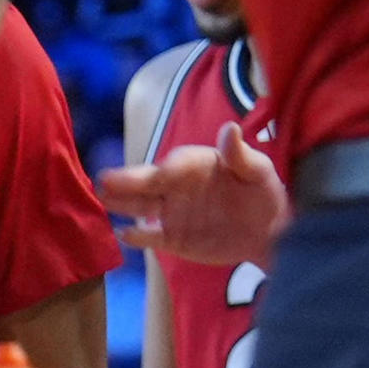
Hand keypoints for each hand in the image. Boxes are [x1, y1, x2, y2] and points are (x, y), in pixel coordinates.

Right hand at [99, 120, 289, 270]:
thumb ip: (240, 155)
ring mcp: (171, 213)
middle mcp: (175, 187)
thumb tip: (229, 129)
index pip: (170, 167)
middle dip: (125, 183)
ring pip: (140, 207)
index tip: (151, 175)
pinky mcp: (172, 238)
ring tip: (101, 200)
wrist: (267, 230)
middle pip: (146, 185)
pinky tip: (124, 234)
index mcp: (192, 165)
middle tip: (102, 181)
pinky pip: (150, 237)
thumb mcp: (258, 171)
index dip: (159, 171)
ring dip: (121, 205)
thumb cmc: (263, 192)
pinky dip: (137, 237)